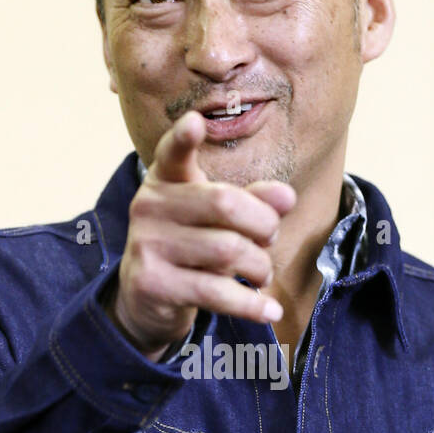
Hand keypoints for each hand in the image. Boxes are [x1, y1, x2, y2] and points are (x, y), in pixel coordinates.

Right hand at [103, 110, 296, 358]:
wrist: (147, 299)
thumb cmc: (191, 247)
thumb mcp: (219, 219)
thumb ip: (253, 202)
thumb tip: (286, 196)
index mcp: (165, 179)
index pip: (172, 152)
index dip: (183, 138)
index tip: (196, 122)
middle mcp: (150, 206)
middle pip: (225, 203)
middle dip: (263, 224)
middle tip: (269, 239)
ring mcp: (148, 244)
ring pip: (229, 250)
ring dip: (260, 266)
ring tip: (261, 273)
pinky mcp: (153, 283)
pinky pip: (217, 292)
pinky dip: (252, 304)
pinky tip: (270, 310)